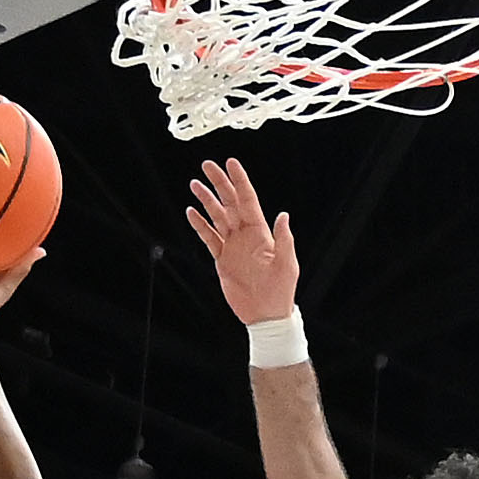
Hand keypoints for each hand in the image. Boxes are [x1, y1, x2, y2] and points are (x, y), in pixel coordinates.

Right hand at [186, 158, 298, 323]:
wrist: (265, 315)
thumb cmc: (280, 292)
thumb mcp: (287, 265)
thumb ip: (283, 240)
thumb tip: (283, 215)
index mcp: (260, 233)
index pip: (248, 200)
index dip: (240, 181)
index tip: (231, 163)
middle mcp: (245, 235)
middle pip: (230, 202)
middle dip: (219, 183)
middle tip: (207, 165)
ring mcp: (232, 246)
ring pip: (217, 217)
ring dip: (207, 200)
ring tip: (195, 184)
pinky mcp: (222, 259)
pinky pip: (209, 238)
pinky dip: (200, 225)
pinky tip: (192, 212)